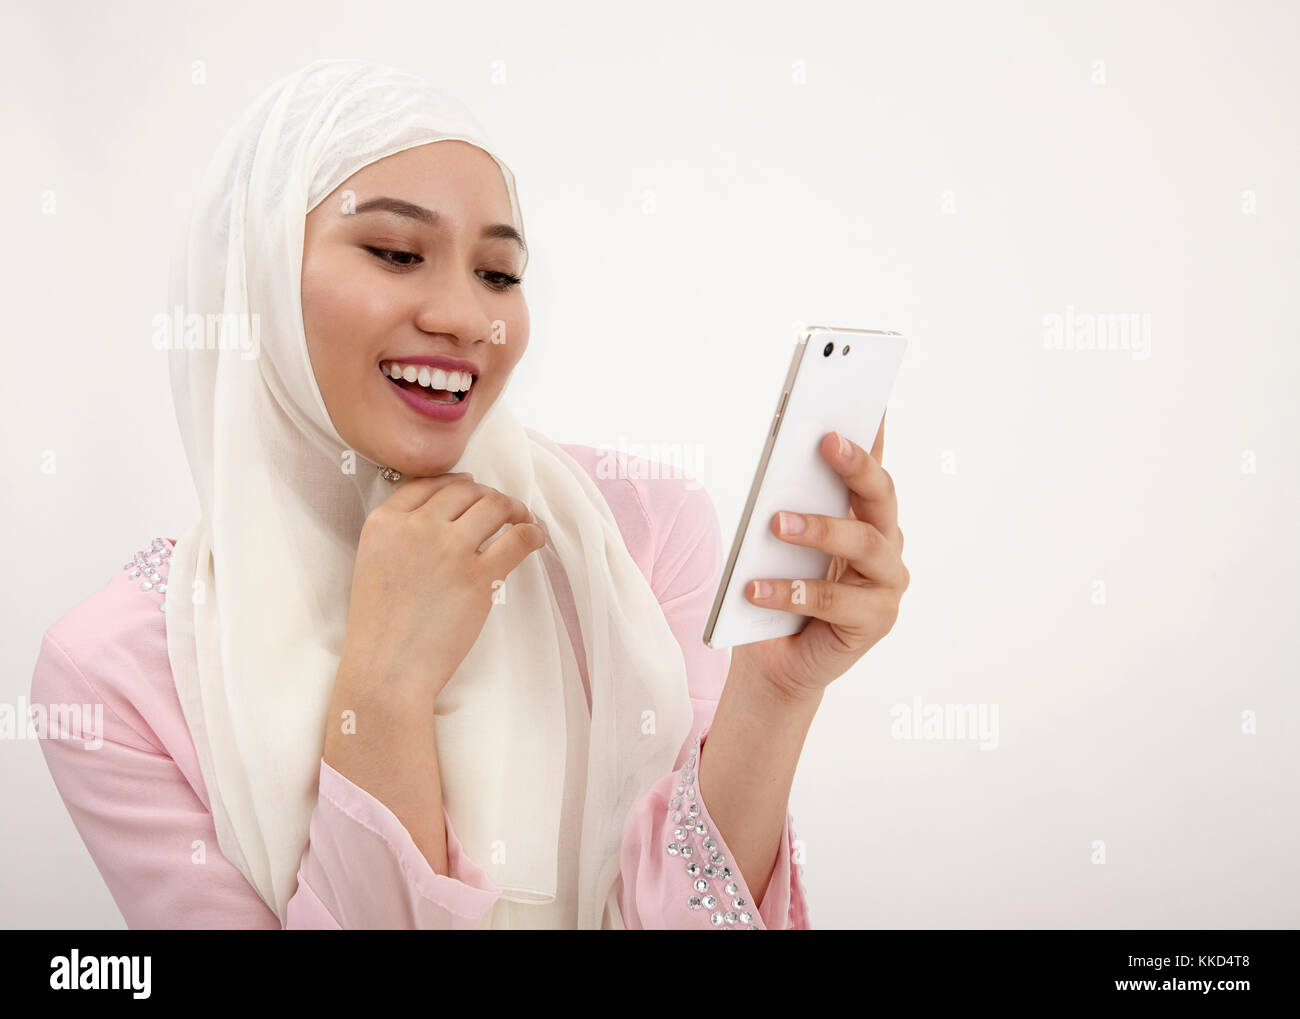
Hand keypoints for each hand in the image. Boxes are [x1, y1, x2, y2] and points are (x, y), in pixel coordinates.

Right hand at [336, 471, 546, 711]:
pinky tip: (536, 538)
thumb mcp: (373, 566)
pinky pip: (518, 538)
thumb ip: (399, 537)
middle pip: (465, 491)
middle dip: (488, 496)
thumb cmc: (380, 630)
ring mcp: (449, 550)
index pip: (427, 484)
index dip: (456, 484)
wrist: (387, 670)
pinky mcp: (478, 576)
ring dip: (514, 509)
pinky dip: (532, 532)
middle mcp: (416, 528)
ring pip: (494, 506)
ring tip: (523, 520)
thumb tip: (445, 517)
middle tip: (502, 510)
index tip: (472, 488)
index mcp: (383, 524)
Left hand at [735, 412, 908, 701]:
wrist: (776, 658)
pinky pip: (835, 603)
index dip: (873, 426)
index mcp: (865, 512)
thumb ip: (789, 502)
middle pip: (881, 494)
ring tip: (777, 523)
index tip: (863, 391)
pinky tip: (755, 588)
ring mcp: (887, 582)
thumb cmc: (780, 587)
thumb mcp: (779, 540)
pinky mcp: (877, 621)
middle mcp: (886, 540)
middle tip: (825, 441)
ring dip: (821, 530)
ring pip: (865, 544)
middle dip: (856, 463)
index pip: (874, 461)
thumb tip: (783, 459)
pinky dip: (792, 592)